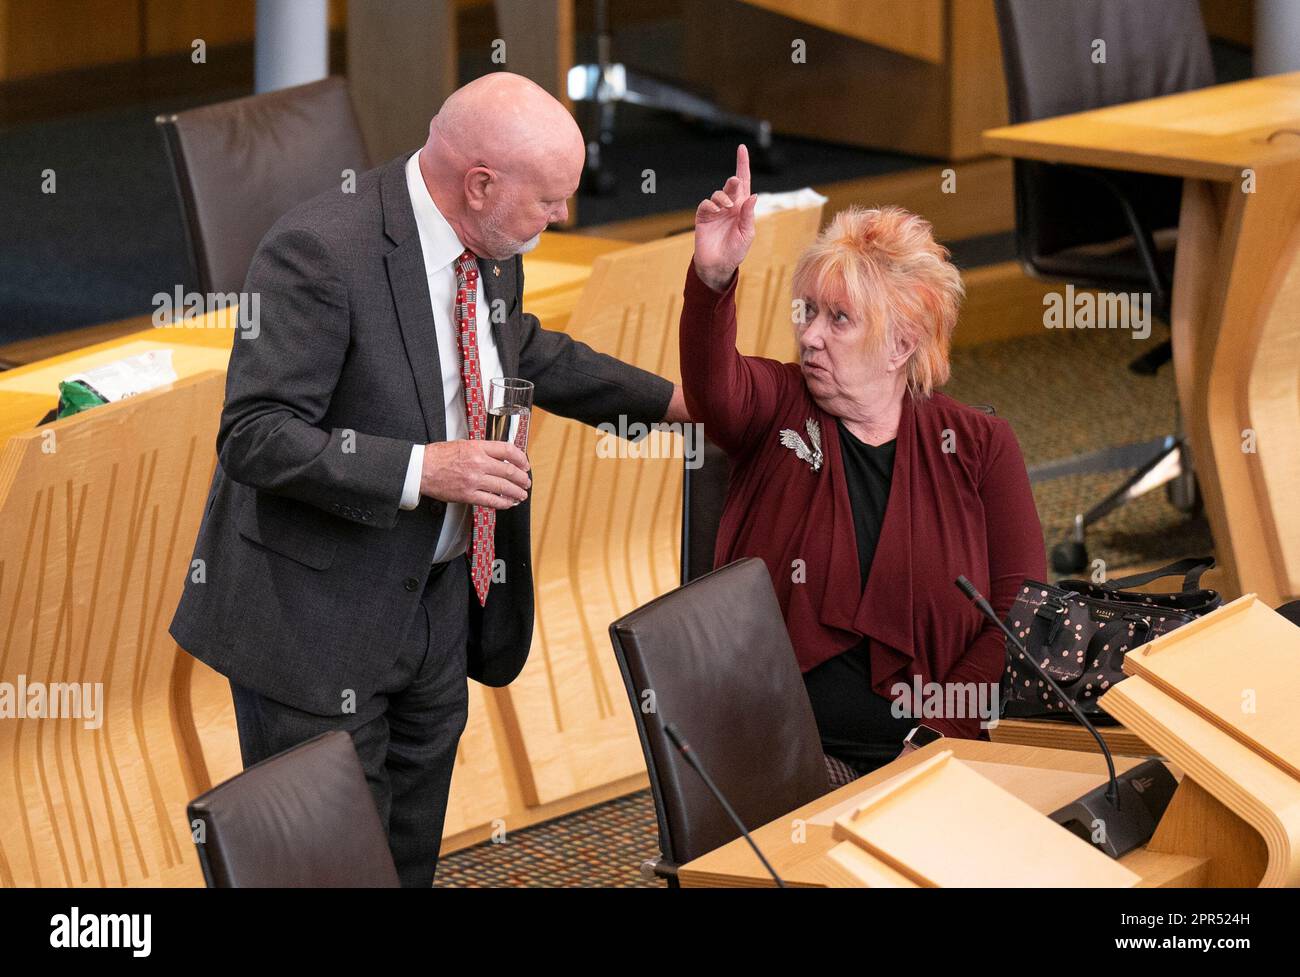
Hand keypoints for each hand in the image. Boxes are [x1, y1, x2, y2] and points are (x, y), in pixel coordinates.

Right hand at [420, 439, 530, 508]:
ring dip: (516, 492)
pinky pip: (491, 501)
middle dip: (522, 478)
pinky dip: (503, 503)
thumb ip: (482, 449)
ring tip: (521, 495)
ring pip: (503, 487)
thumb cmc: (439, 456)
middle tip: (526, 482)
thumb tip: (500, 457)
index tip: (525, 464)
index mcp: (478, 448)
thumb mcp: (463, 444)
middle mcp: (478, 463)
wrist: (421, 468)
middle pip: (510, 470)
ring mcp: (474, 480)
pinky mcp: (468, 495)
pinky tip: (508, 503)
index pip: (508, 450)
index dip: (521, 458)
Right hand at [693, 143, 757, 291]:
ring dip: (723, 197)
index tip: (742, 148)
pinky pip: (706, 204)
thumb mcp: (747, 233)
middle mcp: (729, 206)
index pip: (744, 183)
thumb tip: (753, 195)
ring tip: (727, 207)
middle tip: (735, 184)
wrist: (718, 265)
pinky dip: (711, 204)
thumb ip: (748, 214)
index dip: (742, 165)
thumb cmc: (735, 251)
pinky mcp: (703, 217)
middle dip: (734, 182)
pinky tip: (716, 211)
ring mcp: (716, 211)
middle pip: (732, 185)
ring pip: (719, 193)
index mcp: (743, 208)